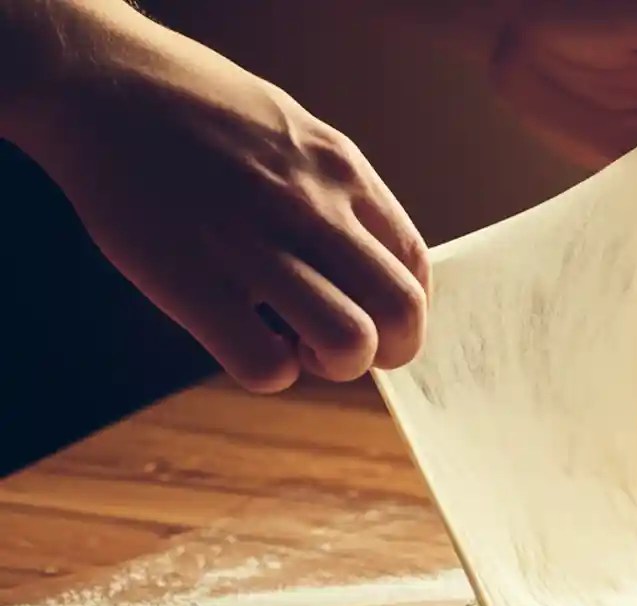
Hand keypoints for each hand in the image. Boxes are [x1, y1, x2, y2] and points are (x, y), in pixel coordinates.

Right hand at [7, 3, 428, 392]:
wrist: (101, 82)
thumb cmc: (195, 110)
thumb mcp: (292, 131)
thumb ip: (333, 191)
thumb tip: (362, 256)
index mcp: (342, 171)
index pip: (414, 264)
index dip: (399, 307)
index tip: (367, 313)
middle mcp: (314, 206)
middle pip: (401, 311)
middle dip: (388, 349)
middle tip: (343, 345)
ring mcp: (256, 243)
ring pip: (348, 343)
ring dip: (332, 365)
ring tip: (293, 343)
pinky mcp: (194, 280)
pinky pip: (266, 365)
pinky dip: (268, 372)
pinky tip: (244, 340)